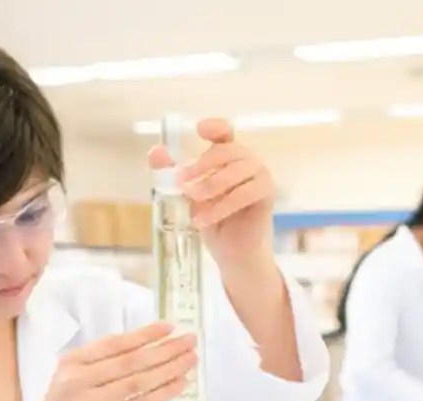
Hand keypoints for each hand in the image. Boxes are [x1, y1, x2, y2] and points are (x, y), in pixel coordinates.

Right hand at [0, 323, 196, 400]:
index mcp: (70, 363)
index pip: (114, 343)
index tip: (170, 327)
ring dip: (169, 369)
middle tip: (190, 341)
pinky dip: (162, 394)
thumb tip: (145, 349)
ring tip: (190, 361)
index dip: (144, 334)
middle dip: (165, 349)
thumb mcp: (69, 382)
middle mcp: (77, 379)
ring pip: (138, 382)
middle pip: (131, 361)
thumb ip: (98, 366)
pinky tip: (179, 385)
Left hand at [147, 118, 275, 266]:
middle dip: (201, 165)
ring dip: (210, 186)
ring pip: (236, 171)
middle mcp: (246, 161)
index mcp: (228, 156)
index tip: (199, 129)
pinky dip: (222, 206)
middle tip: (182, 183)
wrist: (232, 252)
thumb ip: (171, 173)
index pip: (224, 132)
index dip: (214, 126)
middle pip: (227, 150)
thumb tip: (155, 151)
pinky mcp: (267, 194)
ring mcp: (260, 175)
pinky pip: (245, 193)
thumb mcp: (186, 196)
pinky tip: (204, 219)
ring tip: (193, 202)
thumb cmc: (213, 220)